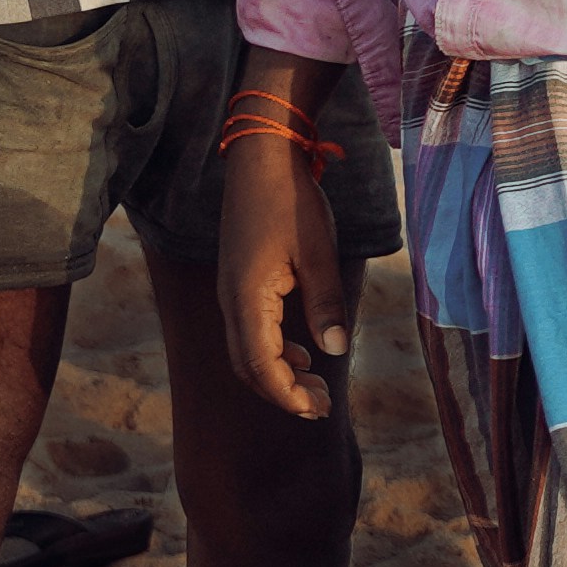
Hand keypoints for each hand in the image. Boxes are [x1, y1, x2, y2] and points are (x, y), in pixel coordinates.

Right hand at [215, 94, 349, 423]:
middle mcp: (232, 300)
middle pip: (248, 367)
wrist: (261, 157)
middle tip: (320, 408)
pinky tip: (302, 353)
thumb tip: (334, 352)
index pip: (260, 366)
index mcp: (247, 298)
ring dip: (277, 374)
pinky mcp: (239, 281)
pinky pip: (250, 331)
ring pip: (246, 351)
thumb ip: (326, 303)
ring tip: (314, 387)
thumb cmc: (291, 201)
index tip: (315, 410)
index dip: (286, 395)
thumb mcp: (318, 251)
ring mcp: (232, 291)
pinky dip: (273, 351)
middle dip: (282, 393)